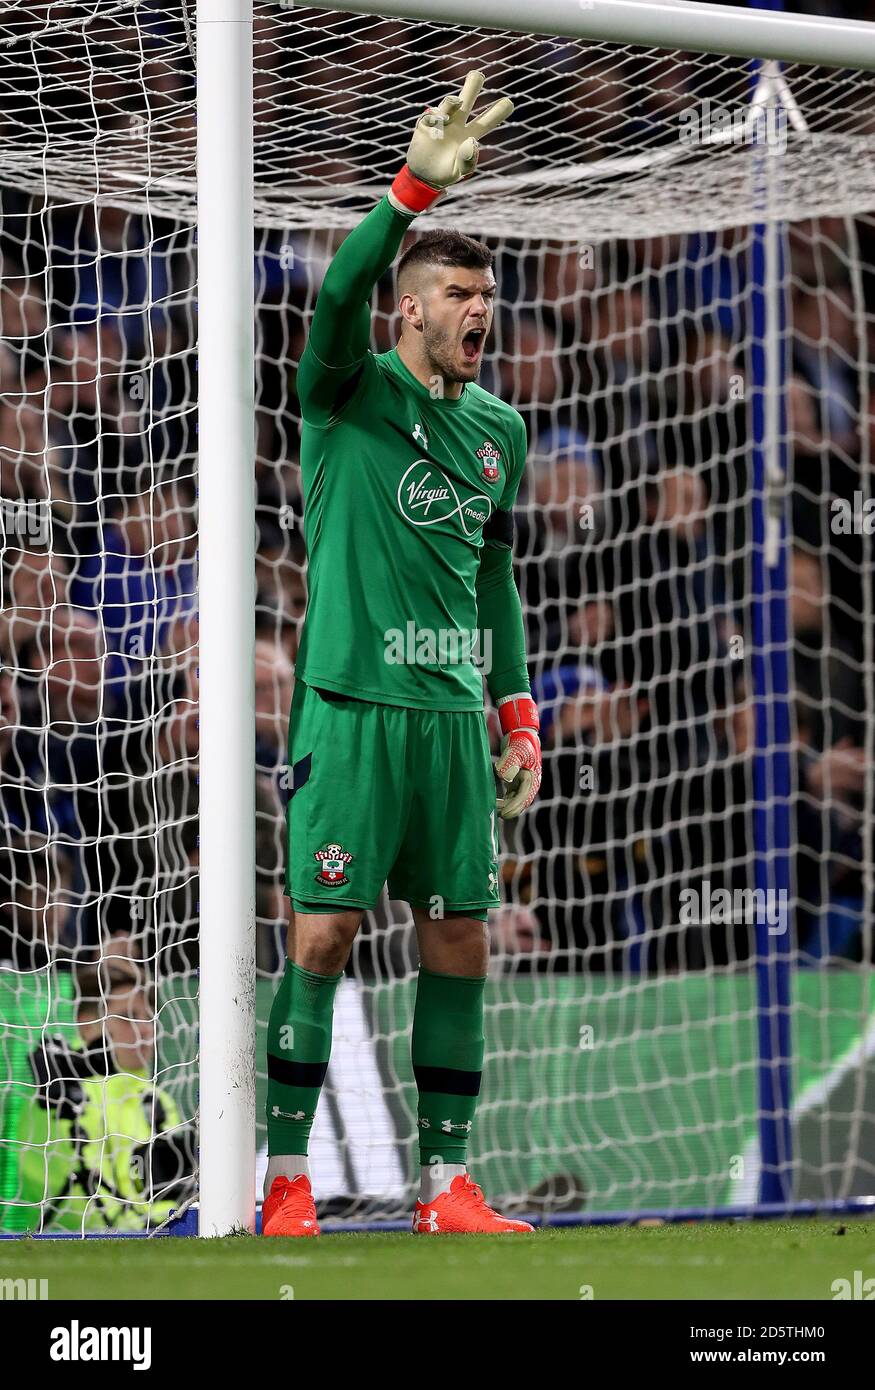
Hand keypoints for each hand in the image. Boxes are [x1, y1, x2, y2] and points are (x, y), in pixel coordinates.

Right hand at [389, 71, 512, 213]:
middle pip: (467, 99)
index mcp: (470, 134)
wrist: (424, 176)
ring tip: (456, 102)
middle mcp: (457, 123)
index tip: (509, 102)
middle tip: (478, 75)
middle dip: (472, 85)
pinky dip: (436, 116)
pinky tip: (438, 126)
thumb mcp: (460, 172)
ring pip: (449, 103)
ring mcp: (441, 121)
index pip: (486, 120)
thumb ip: (468, 162)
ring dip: (452, 101)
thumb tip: (471, 142)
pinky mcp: (425, 124)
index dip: (497, 112)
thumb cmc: (446, 173)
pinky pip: (432, 114)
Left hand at [494, 693, 540, 819]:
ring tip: (490, 808)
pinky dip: (503, 802)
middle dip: (507, 811)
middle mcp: (529, 785)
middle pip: (519, 805)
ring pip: (514, 803)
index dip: (513, 807)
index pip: (523, 799)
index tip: (502, 812)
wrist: (521, 735)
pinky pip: (510, 798)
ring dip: (504, 807)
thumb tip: (504, 777)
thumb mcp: (515, 750)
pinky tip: (492, 802)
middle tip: (492, 813)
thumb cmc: (519, 742)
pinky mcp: (516, 784)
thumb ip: (509, 762)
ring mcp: (523, 786)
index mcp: (532, 780)